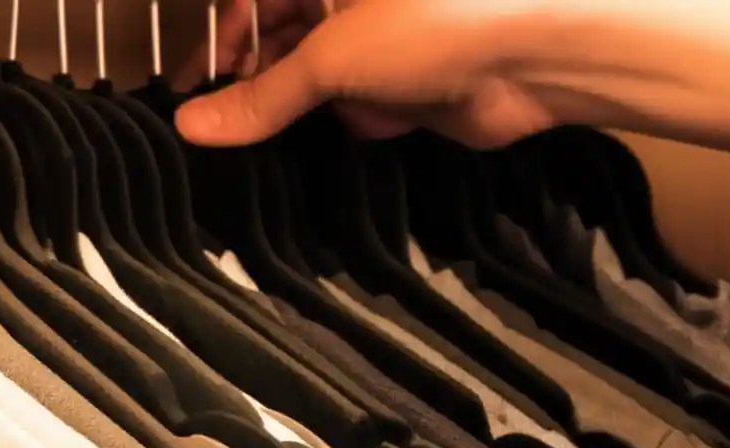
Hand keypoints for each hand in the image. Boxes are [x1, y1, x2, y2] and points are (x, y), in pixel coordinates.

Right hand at [175, 0, 556, 148]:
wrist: (539, 59)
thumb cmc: (434, 22)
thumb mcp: (331, 58)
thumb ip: (262, 97)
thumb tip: (190, 126)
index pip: (256, 2)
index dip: (223, 42)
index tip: (194, 92)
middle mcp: (351, 5)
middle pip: (284, 41)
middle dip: (259, 84)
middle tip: (226, 133)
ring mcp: (382, 47)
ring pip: (320, 83)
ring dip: (301, 113)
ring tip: (268, 151)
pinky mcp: (407, 90)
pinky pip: (359, 111)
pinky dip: (348, 126)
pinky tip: (336, 143)